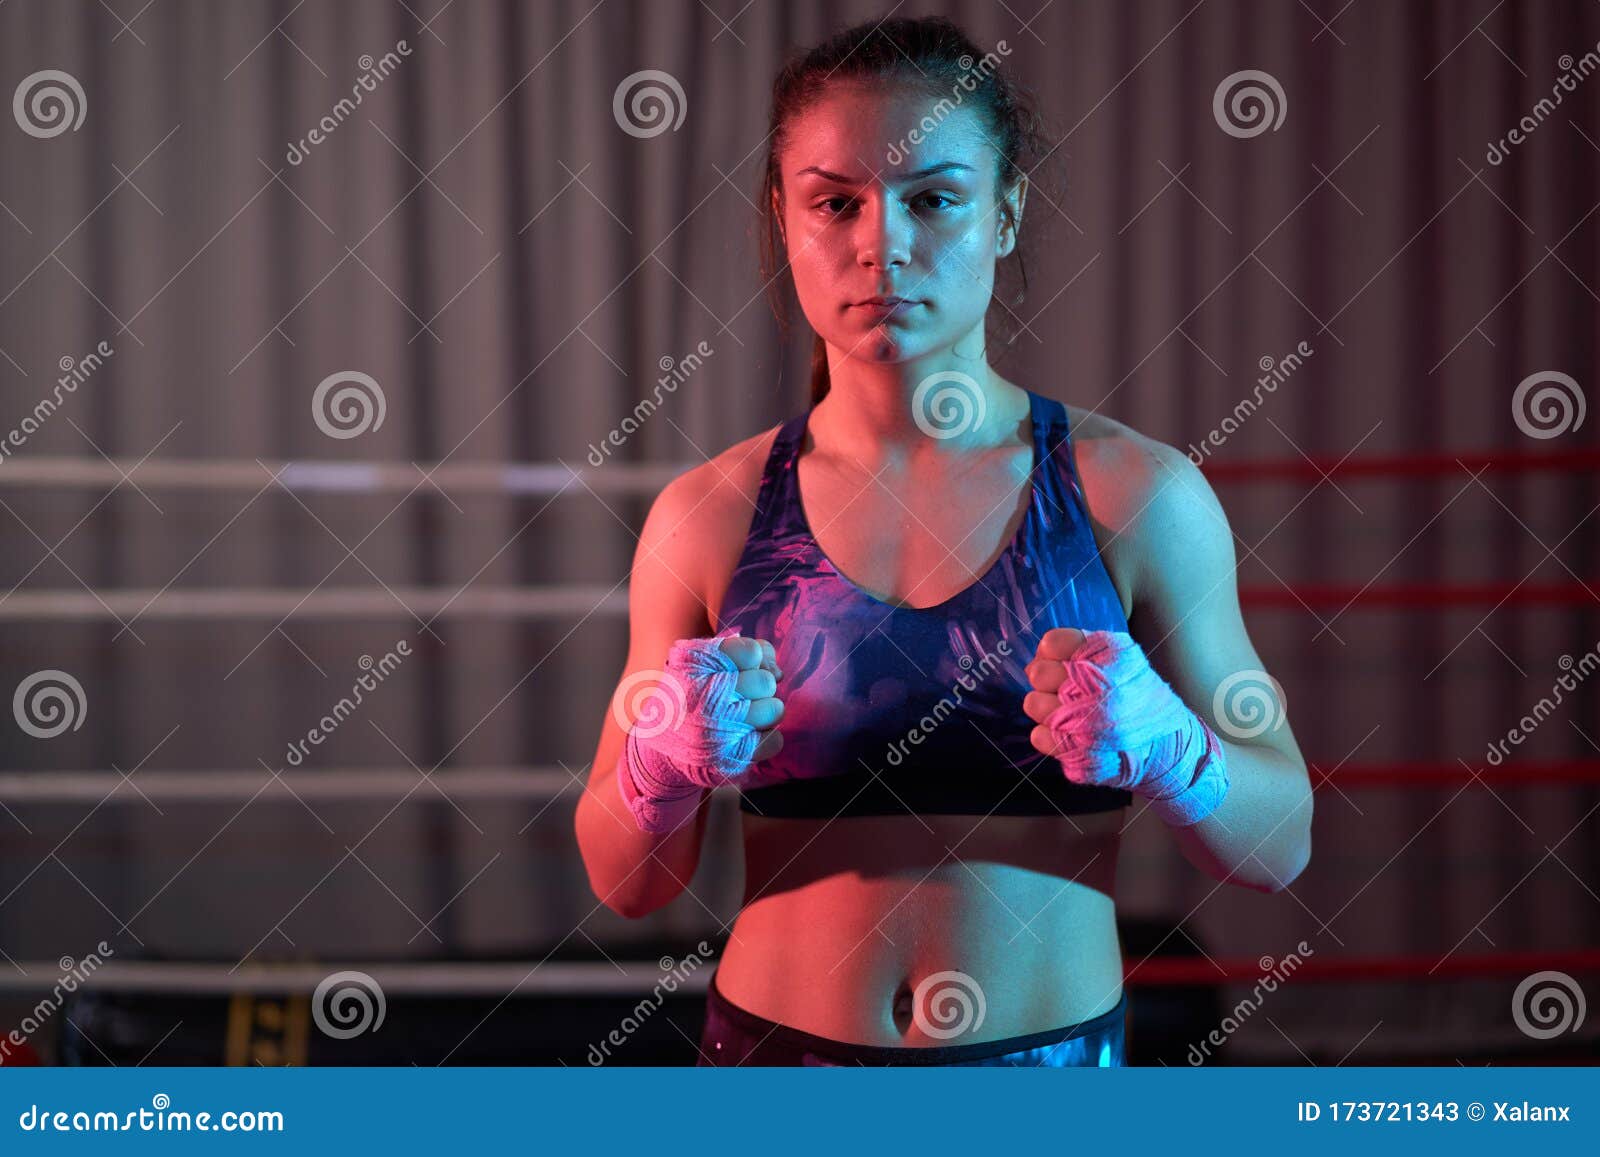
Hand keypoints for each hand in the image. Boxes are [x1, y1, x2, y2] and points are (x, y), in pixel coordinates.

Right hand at [616, 627, 784, 831]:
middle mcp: (705, 698)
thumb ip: (743, 653)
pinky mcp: (729, 758)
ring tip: (747, 714)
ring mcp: (716, 731)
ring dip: (766, 712)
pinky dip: (766, 737)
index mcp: (696, 666)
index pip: (751, 652)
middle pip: (765, 682)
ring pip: (775, 710)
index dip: (754, 659)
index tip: (742, 668)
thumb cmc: (689, 694)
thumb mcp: (703, 662)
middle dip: (761, 686)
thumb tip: (778, 671)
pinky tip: (747, 735)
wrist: (660, 744)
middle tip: (743, 695)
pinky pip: (774, 740)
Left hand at [1022, 628, 1228, 825]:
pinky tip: (1069, 734)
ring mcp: (1087, 725)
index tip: (1065, 662)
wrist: (1165, 746)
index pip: (1052, 643)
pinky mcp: (1078, 754)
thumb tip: (1036, 660)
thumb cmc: (1137, 695)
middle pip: (1039, 673)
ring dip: (1046, 708)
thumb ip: (1081, 649)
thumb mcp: (1122, 657)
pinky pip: (1039, 736)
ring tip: (1068, 713)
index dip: (1052, 653)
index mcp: (1110, 657)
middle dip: (1046, 680)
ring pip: (1034, 704)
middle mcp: (1098, 689)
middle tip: (1064, 690)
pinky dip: (1049, 736)